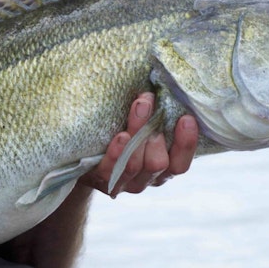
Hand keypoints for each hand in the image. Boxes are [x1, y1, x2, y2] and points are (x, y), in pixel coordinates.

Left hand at [83, 92, 197, 196]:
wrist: (82, 156)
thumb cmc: (118, 132)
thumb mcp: (141, 127)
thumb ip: (155, 117)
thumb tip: (165, 85)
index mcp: (161, 169)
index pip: (180, 164)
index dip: (186, 144)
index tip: (186, 118)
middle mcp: (145, 179)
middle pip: (158, 163)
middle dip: (155, 132)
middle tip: (149, 102)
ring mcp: (123, 182)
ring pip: (134, 164)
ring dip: (137, 133)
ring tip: (139, 106)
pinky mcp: (101, 180)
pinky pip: (110, 170)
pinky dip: (117, 153)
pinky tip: (121, 136)